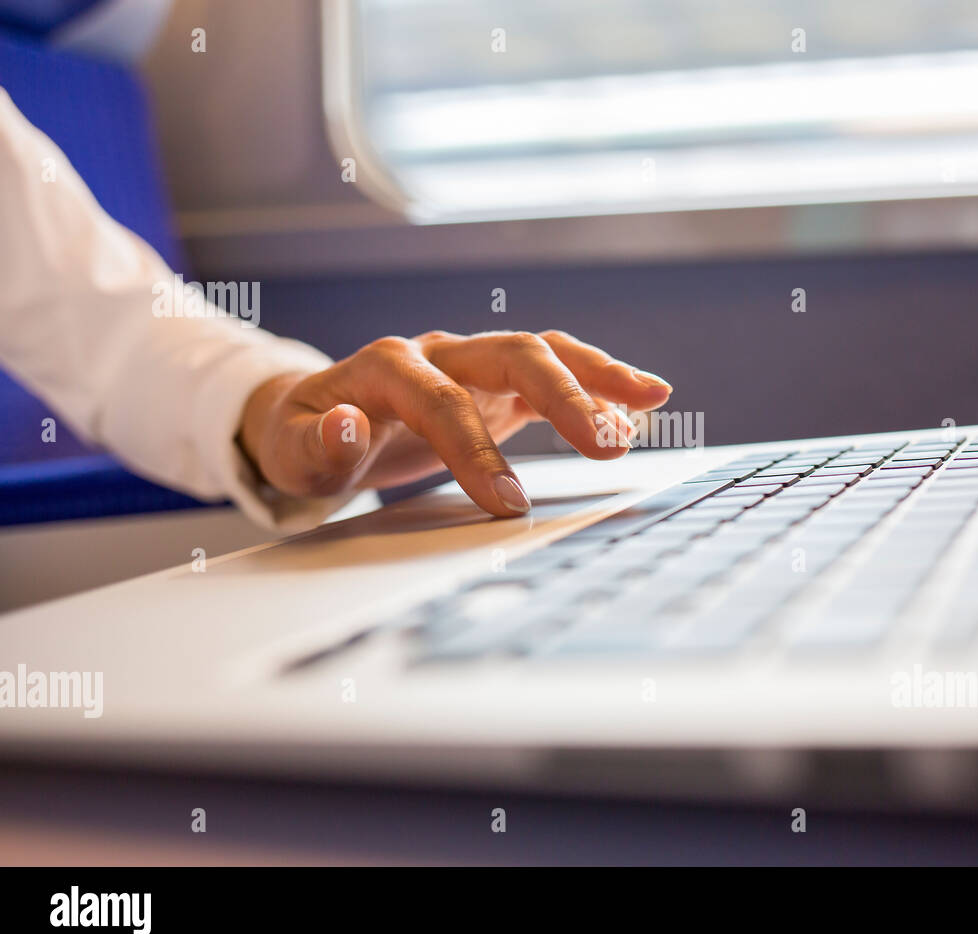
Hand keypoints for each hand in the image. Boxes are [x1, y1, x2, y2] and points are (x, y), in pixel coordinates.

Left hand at [237, 330, 671, 515]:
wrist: (316, 413)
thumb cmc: (306, 436)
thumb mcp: (290, 451)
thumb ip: (315, 445)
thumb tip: (346, 425)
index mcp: (386, 366)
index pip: (441, 401)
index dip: (476, 450)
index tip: (509, 502)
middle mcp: (438, 351)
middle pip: (512, 354)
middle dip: (563, 396)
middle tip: (607, 444)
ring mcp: (473, 361)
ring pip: (544, 351)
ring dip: (597, 375)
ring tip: (651, 400)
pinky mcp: (498, 381)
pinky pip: (554, 371)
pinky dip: (597, 385)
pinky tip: (638, 409)